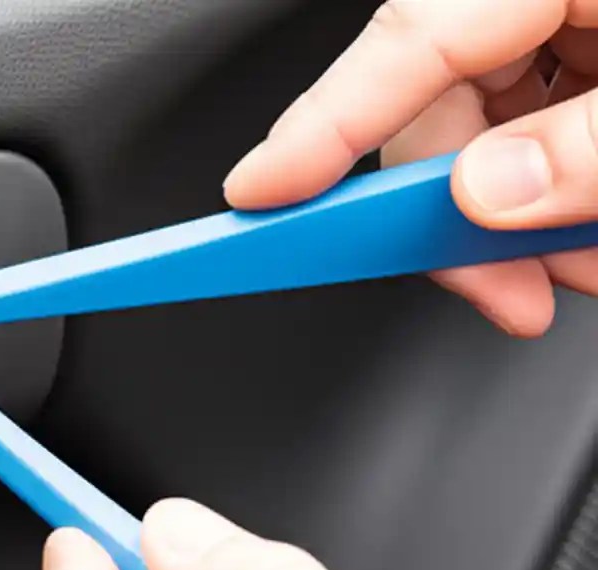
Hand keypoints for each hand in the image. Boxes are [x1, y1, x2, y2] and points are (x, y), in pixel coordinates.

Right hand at [224, 0, 597, 336]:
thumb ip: (588, 149)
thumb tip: (484, 194)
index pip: (409, 36)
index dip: (324, 125)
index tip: (258, 196)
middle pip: (442, 96)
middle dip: (459, 210)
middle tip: (499, 287)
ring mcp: (577, 12)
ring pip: (492, 120)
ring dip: (522, 217)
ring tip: (576, 264)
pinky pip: (547, 118)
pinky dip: (557, 188)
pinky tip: (587, 231)